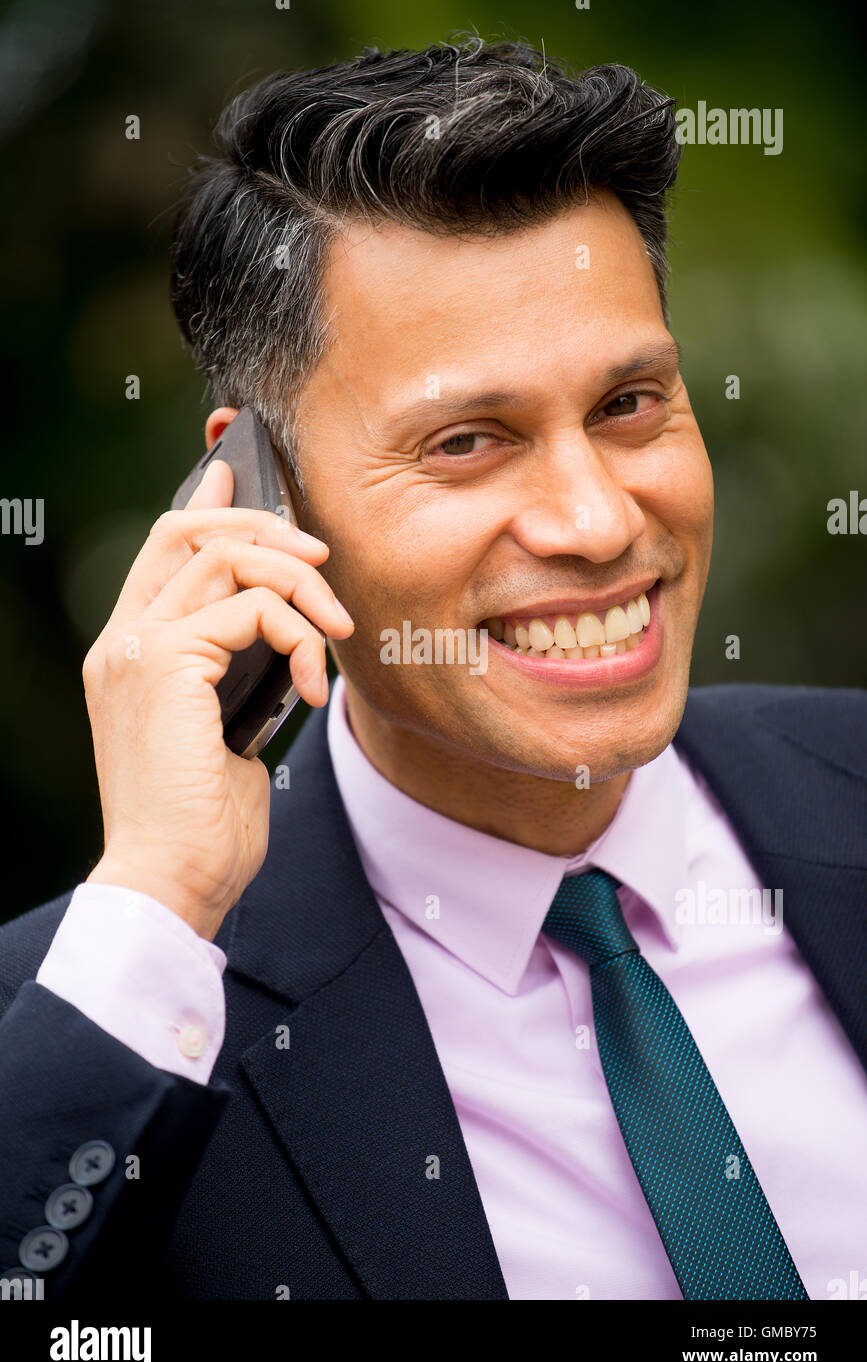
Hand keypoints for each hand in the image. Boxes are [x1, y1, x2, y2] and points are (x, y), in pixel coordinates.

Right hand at [82, 457, 352, 940]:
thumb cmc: (206, 824)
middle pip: (189, 533)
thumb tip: (285, 632)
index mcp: (131, 654)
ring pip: (228, 559)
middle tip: (321, 560)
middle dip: (266, 529)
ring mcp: (137, 648)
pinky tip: (313, 687)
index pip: (162, 553)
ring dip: (299, 584)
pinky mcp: (165, 663)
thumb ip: (240, 673)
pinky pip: (252, 609)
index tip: (236, 478)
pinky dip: (299, 637)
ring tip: (334, 632)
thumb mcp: (229, 731)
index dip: (205, 508)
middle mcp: (123, 641)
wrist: (172, 880)